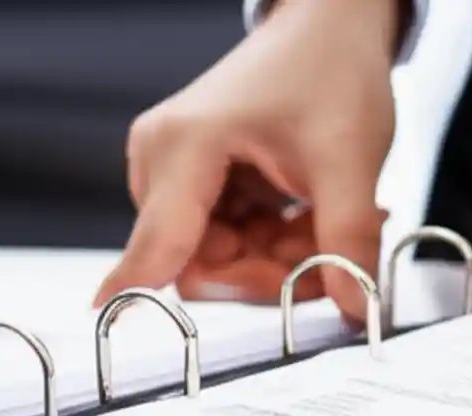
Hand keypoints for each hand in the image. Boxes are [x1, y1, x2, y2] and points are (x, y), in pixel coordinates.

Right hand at [94, 0, 400, 318]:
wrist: (332, 27)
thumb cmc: (331, 71)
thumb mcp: (350, 161)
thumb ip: (349, 241)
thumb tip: (357, 310)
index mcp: (185, 147)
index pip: (156, 245)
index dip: (137, 295)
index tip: (114, 331)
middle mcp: (166, 161)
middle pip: (202, 266)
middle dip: (274, 273)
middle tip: (337, 252)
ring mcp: (181, 173)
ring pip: (226, 260)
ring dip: (286, 257)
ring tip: (338, 217)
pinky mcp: (202, 182)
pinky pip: (236, 242)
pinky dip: (282, 241)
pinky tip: (318, 210)